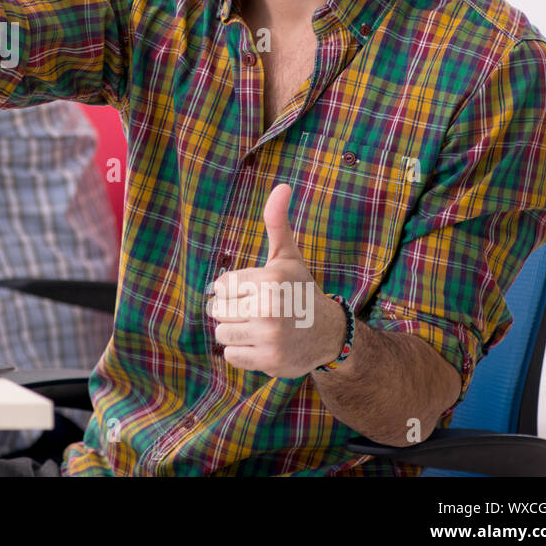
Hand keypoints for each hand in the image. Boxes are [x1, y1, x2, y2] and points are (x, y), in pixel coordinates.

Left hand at [206, 184, 344, 378]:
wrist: (329, 334)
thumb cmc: (300, 290)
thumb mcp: (288, 256)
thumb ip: (277, 222)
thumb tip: (282, 185)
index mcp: (270, 279)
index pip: (220, 285)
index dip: (233, 290)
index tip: (255, 292)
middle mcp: (269, 308)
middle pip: (217, 309)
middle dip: (232, 310)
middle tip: (257, 311)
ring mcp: (269, 336)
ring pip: (221, 333)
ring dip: (235, 332)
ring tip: (258, 327)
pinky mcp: (269, 361)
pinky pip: (230, 356)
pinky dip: (241, 352)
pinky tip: (261, 344)